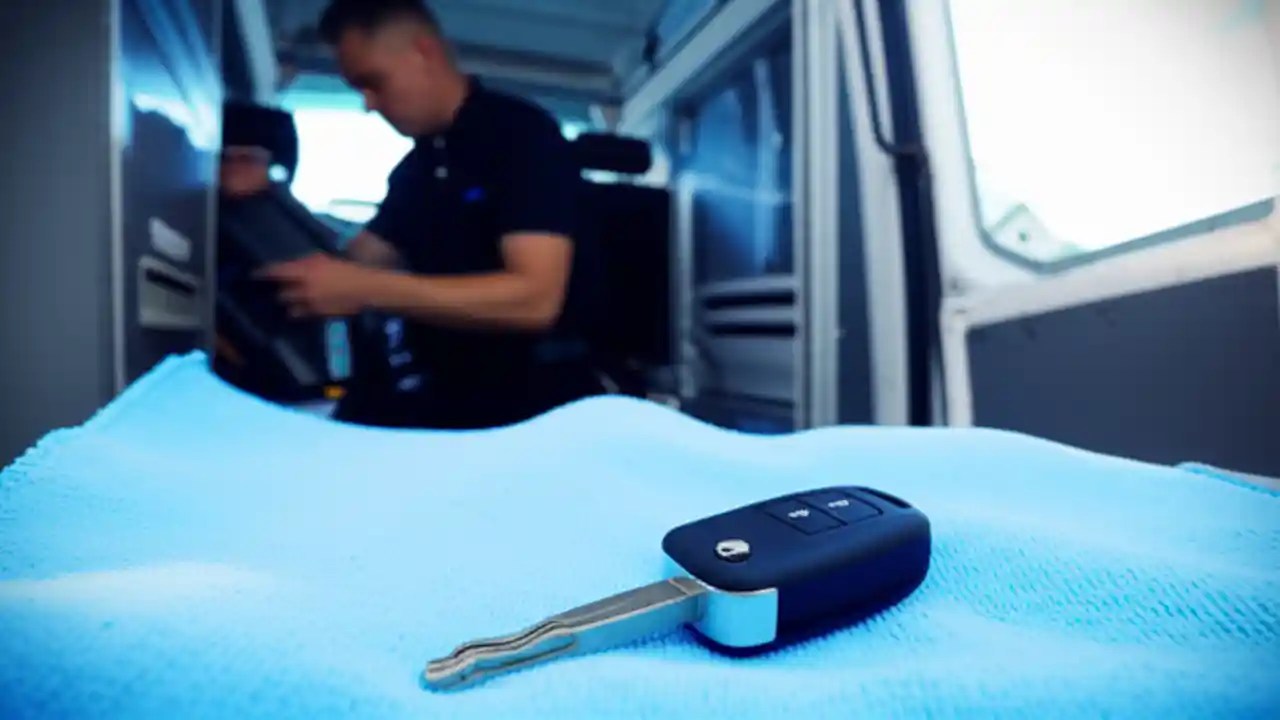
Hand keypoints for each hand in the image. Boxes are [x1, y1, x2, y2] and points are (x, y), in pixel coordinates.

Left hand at [257, 254, 376, 317]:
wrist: (365, 289)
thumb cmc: (348, 270)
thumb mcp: (326, 259)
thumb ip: (308, 262)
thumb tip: (294, 264)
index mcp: (306, 271)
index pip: (277, 271)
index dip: (263, 273)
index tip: (253, 274)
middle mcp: (304, 288)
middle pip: (282, 292)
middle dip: (281, 290)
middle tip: (280, 287)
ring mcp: (310, 303)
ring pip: (289, 305)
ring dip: (289, 301)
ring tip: (292, 299)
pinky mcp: (317, 314)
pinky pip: (300, 314)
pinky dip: (298, 311)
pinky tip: (301, 308)